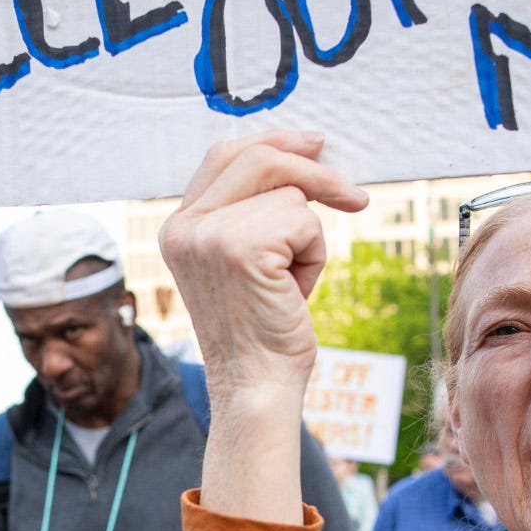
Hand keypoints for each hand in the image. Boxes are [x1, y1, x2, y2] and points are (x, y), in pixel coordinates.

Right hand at [158, 131, 367, 397]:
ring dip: (308, 238)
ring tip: (290, 283)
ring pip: (290, 195)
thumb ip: (249, 213)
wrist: (256, 386)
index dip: (272, 143)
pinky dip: (314, 257)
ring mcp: (209, 234)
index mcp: (177, 227)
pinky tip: (294, 292)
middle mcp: (184, 226)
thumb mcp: (244, 262)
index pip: (222, 157)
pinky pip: (305, 222)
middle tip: (353, 196)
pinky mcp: (241, 247)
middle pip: (257, 158)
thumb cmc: (262, 331)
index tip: (313, 146)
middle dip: (312, 169)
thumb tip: (300, 159)